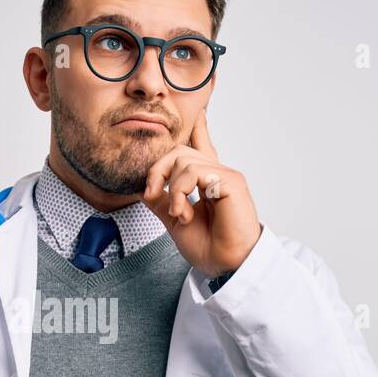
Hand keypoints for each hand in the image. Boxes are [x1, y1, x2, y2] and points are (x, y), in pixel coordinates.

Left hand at [141, 109, 262, 277]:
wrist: (227, 265)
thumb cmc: (209, 247)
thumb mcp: (175, 221)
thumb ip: (162, 201)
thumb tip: (146, 187)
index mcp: (207, 181)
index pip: (201, 146)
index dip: (198, 127)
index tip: (198, 111)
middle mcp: (217, 173)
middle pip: (179, 150)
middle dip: (157, 169)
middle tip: (152, 193)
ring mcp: (225, 175)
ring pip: (183, 160)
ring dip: (170, 189)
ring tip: (177, 213)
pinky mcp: (230, 181)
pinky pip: (194, 172)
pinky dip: (180, 192)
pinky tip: (184, 213)